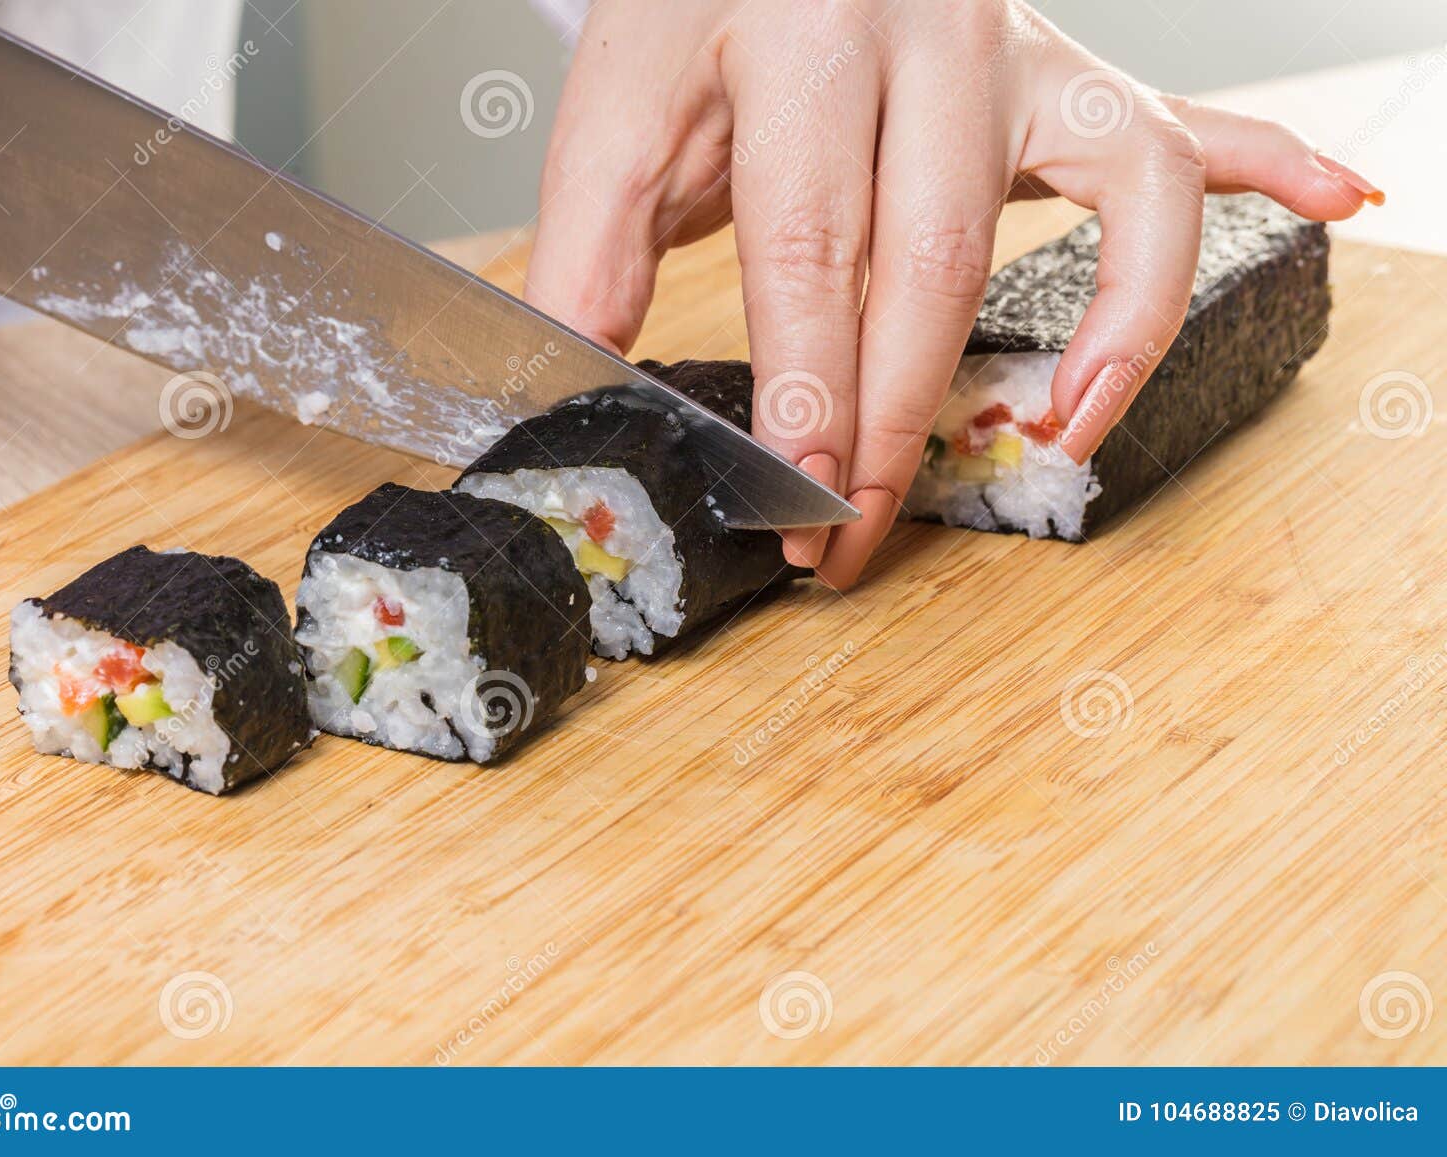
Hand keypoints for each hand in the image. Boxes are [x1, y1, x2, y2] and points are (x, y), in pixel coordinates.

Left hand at [525, 0, 1380, 587]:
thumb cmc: (698, 5)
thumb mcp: (622, 103)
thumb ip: (593, 241)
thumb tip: (575, 383)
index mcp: (797, 37)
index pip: (810, 242)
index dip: (807, 388)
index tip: (797, 501)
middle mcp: (926, 36)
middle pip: (939, 254)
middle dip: (901, 419)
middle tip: (855, 536)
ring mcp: (1017, 48)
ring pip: (1103, 190)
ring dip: (1112, 326)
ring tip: (1065, 435)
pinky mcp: (1067, 65)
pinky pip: (1184, 121)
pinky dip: (1268, 165)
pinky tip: (1336, 200)